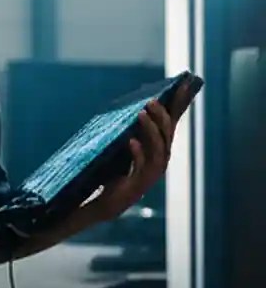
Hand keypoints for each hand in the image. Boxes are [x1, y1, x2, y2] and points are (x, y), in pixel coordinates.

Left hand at [81, 81, 196, 222]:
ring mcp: (150, 175)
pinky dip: (138, 152)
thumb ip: (131, 129)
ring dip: (151, 131)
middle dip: (161, 117)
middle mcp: (159, 162)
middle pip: (167, 136)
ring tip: (141, 114)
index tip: (183, 84)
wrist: (104, 203)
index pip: (171, 124)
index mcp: (158, 150)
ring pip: (158, 150)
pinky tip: (132, 141)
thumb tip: (133, 105)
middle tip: (150, 101)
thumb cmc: (114, 174)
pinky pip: (142, 167)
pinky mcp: (138, 185)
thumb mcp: (123, 148)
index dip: (178, 105)